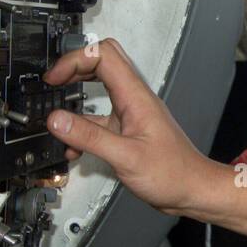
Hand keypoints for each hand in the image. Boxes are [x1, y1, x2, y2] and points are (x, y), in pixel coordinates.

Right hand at [42, 37, 207, 215]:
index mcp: (136, 97)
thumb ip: (89, 137)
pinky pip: (99, 118)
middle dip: (74, 68)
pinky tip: (73, 146)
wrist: (192, 190)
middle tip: (54, 83)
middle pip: (102, 62)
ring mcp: (131, 113)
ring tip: (57, 112)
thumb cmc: (173, 173)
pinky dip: (82, 126)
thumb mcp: (125, 156)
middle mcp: (134, 100)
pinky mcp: (126, 130)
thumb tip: (57, 120)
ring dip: (76, 98)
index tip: (54, 78)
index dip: (74, 60)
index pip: (103, 56)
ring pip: (99, 90)